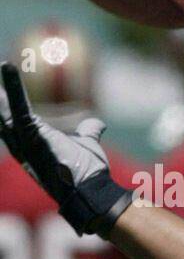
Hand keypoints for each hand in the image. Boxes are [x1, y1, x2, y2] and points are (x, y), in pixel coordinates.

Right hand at [0, 62, 133, 236]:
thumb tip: (98, 123)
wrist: (91, 191)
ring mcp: (22, 141)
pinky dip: (12, 86)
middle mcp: (19, 145)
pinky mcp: (30, 135)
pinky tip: (7, 66)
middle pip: (0, 116)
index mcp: (27, 147)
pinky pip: (18, 107)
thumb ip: (88, 131)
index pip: (8, 122)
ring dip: (1, 90)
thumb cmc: (88, 173)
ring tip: (1, 66)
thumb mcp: (86, 145)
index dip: (1, 106)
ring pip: (4, 108)